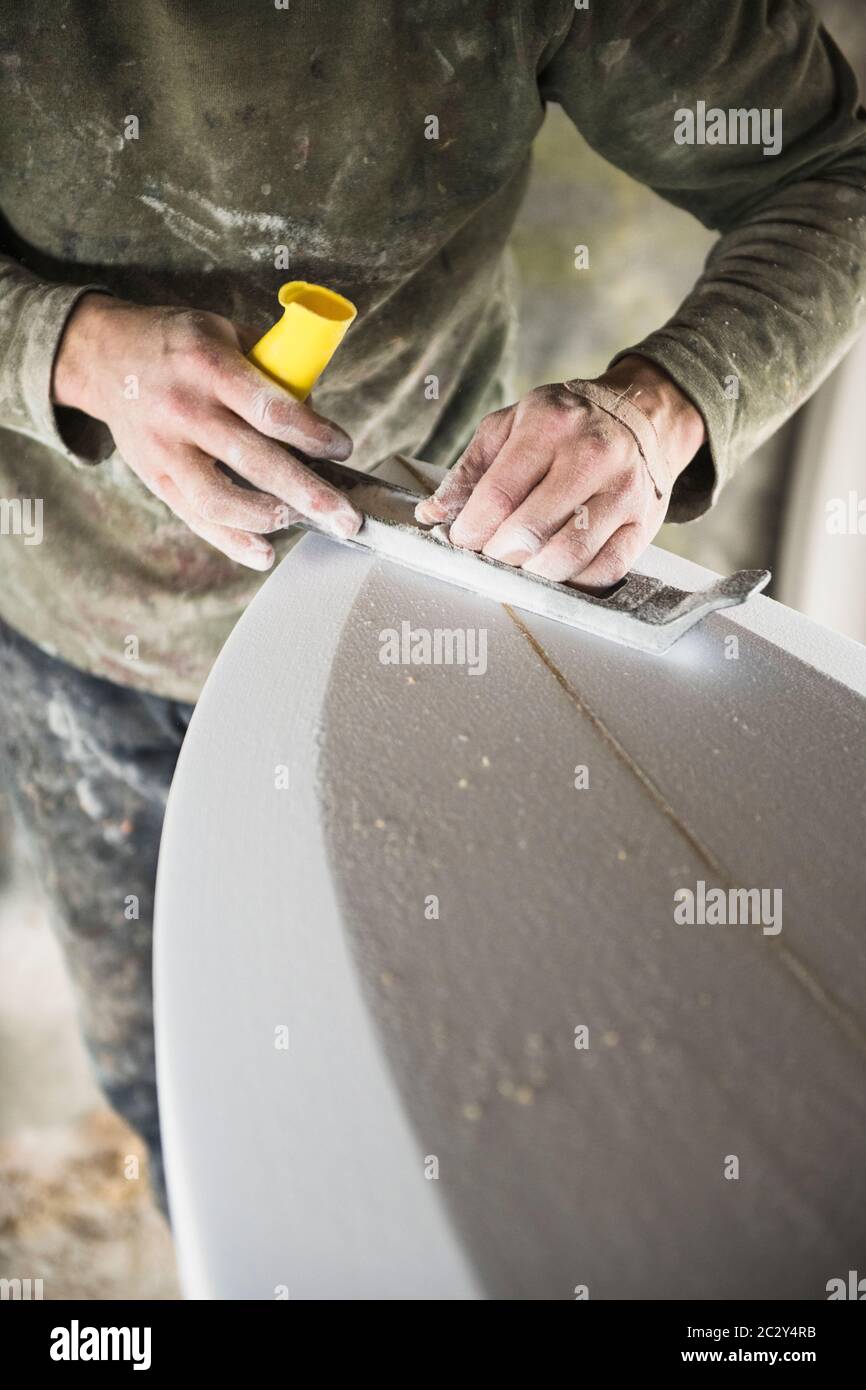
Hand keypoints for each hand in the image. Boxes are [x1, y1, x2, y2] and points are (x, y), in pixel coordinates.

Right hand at [52, 293, 361, 569]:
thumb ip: (273, 372)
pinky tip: (263, 554)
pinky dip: (231, 541)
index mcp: (210, 367)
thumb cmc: (181, 345)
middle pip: (253, 460)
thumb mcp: (227, 334)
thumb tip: (316, 418)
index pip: (269, 409)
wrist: (106, 357)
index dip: (312, 434)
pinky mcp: (154, 477)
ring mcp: (165, 448)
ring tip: (305, 522)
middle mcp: (185, 409)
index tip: (342, 448)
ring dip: (267, 518)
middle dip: (307, 493)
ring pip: (219, 498)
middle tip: (346, 516)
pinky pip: (194, 517)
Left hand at [415, 356, 705, 588]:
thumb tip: (432, 514)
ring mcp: (623, 491)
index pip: (498, 494)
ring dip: (533, 573)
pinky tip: (557, 570)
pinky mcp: (644, 523)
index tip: (462, 540)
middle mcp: (591, 455)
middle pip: (530, 529)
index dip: (471, 529)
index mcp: (549, 425)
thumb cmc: (565, 425)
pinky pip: (604, 571)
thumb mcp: (509, 426)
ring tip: (521, 565)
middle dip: (499, 554)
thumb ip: (469, 471)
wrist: (642, 415)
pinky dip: (574, 582)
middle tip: (491, 556)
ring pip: (569, 556)